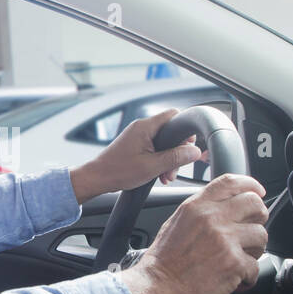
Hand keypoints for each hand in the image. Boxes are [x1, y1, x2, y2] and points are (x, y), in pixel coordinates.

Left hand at [69, 108, 204, 203]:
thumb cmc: (118, 171)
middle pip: (170, 132)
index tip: (189, 146)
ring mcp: (138, 136)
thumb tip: (195, 151)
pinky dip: (159, 161)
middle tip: (174, 169)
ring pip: (163, 143)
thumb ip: (175, 158)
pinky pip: (154, 149)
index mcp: (145, 127)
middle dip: (176, 152)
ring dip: (168, 160)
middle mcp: (141, 127)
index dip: (185, 130)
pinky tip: (159, 174)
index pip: (174, 115)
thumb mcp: (152, 167)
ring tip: (165, 176)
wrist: (97, 178)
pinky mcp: (135, 145)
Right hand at [117, 174, 268, 293]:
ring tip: (240, 259)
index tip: (258, 192)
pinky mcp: (234, 263)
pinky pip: (256, 266)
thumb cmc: (165, 261)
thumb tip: (225, 206)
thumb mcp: (177, 222)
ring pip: (261, 235)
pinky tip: (235, 278)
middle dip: (258, 218)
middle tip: (250, 232)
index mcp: (198, 206)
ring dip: (255, 250)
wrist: (158, 288)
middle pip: (255, 204)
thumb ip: (202, 210)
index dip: (251, 185)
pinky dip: (248, 276)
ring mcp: (225, 240)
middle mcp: (213, 218)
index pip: (232, 182)